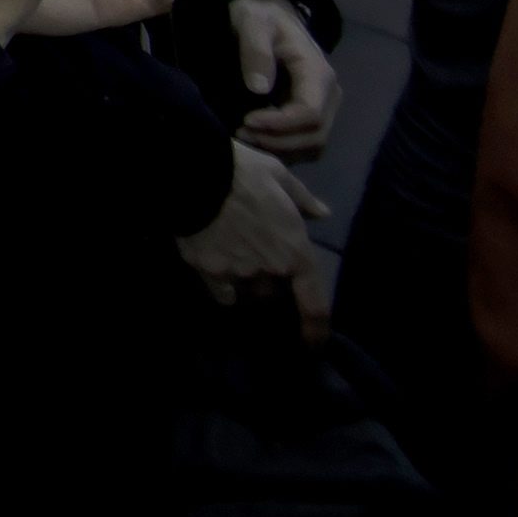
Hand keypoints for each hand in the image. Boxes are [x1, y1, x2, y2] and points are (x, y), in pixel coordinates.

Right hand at [177, 141, 332, 329]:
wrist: (194, 172)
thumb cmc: (243, 171)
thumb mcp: (279, 175)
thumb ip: (302, 200)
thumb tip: (323, 214)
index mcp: (294, 251)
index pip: (314, 305)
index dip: (316, 330)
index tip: (314, 345)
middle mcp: (269, 271)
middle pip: (274, 293)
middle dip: (271, 280)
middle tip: (260, 254)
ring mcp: (238, 275)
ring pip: (248, 293)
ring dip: (248, 283)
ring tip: (236, 257)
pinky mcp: (208, 272)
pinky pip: (223, 293)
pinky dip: (224, 286)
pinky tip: (217, 269)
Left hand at [229, 0, 338, 154]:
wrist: (270, 13)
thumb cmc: (261, 15)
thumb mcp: (252, 22)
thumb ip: (256, 51)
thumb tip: (259, 89)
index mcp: (318, 73)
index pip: (310, 114)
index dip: (280, 125)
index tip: (246, 120)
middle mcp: (329, 94)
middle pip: (315, 135)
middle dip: (277, 141)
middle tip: (240, 133)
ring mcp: (324, 106)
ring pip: (313, 145)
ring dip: (280, 148)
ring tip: (245, 136)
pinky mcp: (314, 115)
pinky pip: (306, 144)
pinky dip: (283, 148)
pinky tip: (255, 138)